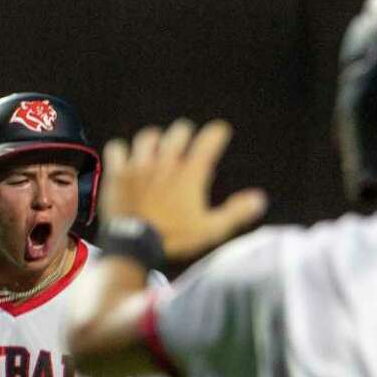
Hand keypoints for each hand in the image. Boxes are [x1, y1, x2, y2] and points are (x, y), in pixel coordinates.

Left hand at [99, 119, 267, 260]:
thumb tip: (259, 199)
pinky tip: (126, 159)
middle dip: (186, 134)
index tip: (220, 133)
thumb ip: (236, 212)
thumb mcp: (211, 229)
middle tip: (186, 143)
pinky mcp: (118, 173)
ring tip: (157, 148)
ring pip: (148, 137)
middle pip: (179, 131)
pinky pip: (117, 148)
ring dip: (155, 140)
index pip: (210, 139)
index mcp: (190, 172)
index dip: (217, 133)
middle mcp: (165, 162)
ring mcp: (139, 165)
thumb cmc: (175, 238)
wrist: (135, 245)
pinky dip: (122, 151)